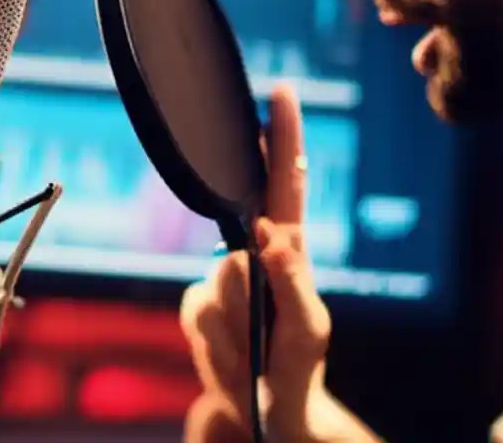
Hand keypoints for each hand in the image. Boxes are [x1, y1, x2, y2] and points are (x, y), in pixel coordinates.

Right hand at [180, 86, 373, 441]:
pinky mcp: (196, 305)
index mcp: (288, 248)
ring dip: (236, 327)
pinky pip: (195, 313)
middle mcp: (251, 253)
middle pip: (235, 237)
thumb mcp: (307, 329)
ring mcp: (220, 279)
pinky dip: (216, 344)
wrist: (266, 414)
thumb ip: (291, 281)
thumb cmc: (298, 366)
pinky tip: (233, 359)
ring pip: (214, 286)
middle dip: (249, 294)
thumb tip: (267, 232)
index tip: (282, 91)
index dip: (283, 136)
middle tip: (264, 337)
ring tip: (255, 354)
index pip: (284, 182)